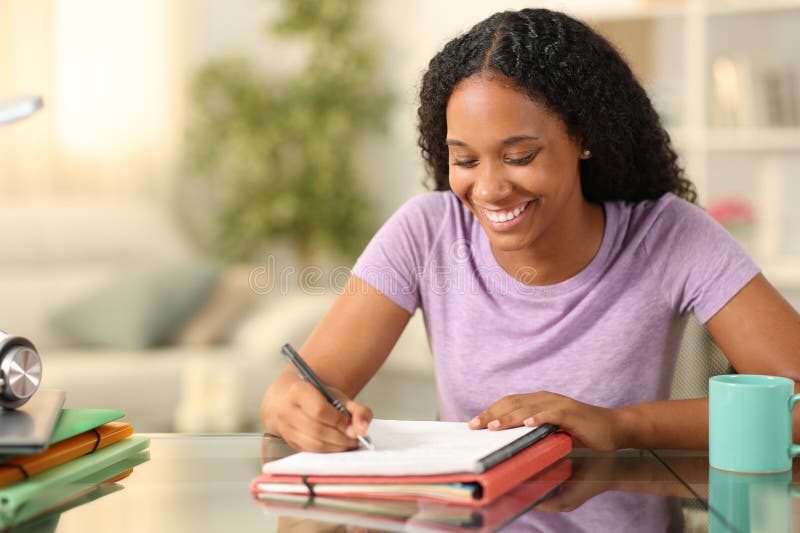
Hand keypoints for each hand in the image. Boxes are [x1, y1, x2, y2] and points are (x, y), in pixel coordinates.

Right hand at [272, 378, 372, 452]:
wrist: (292, 399)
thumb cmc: (317, 396)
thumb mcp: (338, 396)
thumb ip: (357, 410)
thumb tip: (362, 430)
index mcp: (298, 391)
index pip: (319, 410)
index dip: (339, 421)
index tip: (353, 427)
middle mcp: (286, 410)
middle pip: (317, 429)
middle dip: (340, 437)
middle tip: (356, 439)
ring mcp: (285, 428)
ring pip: (313, 444)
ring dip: (336, 447)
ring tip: (350, 443)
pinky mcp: (289, 442)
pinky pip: (311, 451)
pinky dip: (328, 451)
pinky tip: (338, 446)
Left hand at [468, 391, 624, 451]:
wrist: (613, 428)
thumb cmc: (581, 432)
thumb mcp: (551, 433)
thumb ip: (533, 435)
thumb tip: (510, 445)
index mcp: (538, 401)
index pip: (508, 403)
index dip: (489, 412)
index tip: (472, 424)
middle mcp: (545, 398)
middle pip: (512, 403)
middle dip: (492, 414)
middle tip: (475, 426)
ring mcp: (558, 404)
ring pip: (528, 407)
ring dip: (509, 417)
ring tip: (493, 426)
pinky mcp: (572, 412)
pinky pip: (552, 413)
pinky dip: (539, 417)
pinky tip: (528, 424)